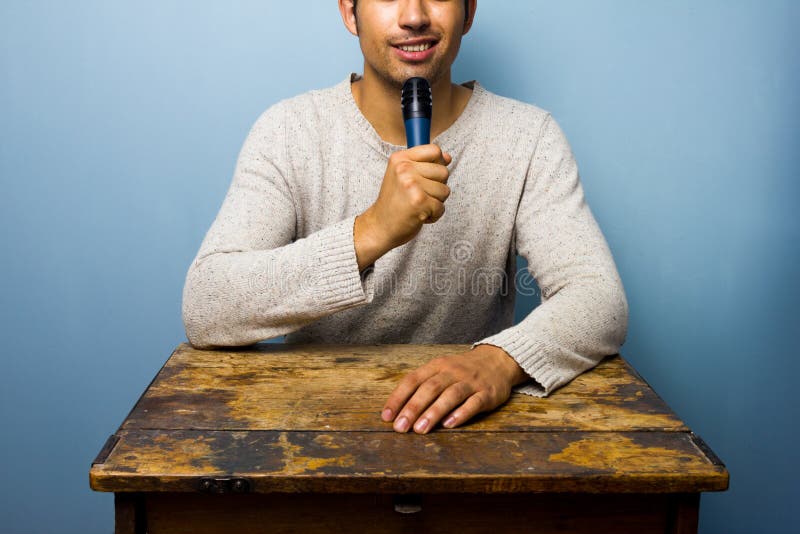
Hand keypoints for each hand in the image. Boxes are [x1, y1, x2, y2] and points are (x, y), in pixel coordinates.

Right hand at [357, 144, 451, 253]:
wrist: (380, 226)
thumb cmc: (394, 202)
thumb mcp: (403, 175)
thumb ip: (425, 164)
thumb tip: (447, 157)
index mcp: (400, 159)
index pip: (435, 150)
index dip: (438, 164)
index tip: (427, 176)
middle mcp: (404, 169)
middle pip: (444, 171)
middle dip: (437, 186)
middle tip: (418, 195)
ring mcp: (411, 184)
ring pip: (445, 190)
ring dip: (435, 202)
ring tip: (418, 205)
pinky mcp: (419, 201)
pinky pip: (441, 207)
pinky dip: (434, 215)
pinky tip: (419, 215)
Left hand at [381, 344, 528, 433]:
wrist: (498, 360)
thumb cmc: (461, 371)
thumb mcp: (441, 370)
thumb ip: (422, 386)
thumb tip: (399, 410)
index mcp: (437, 366)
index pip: (413, 380)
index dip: (398, 398)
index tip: (386, 416)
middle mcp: (452, 372)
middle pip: (430, 388)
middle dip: (413, 408)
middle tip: (400, 427)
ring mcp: (471, 382)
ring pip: (450, 395)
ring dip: (433, 412)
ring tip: (420, 429)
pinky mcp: (487, 393)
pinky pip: (474, 403)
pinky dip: (461, 413)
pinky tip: (449, 424)